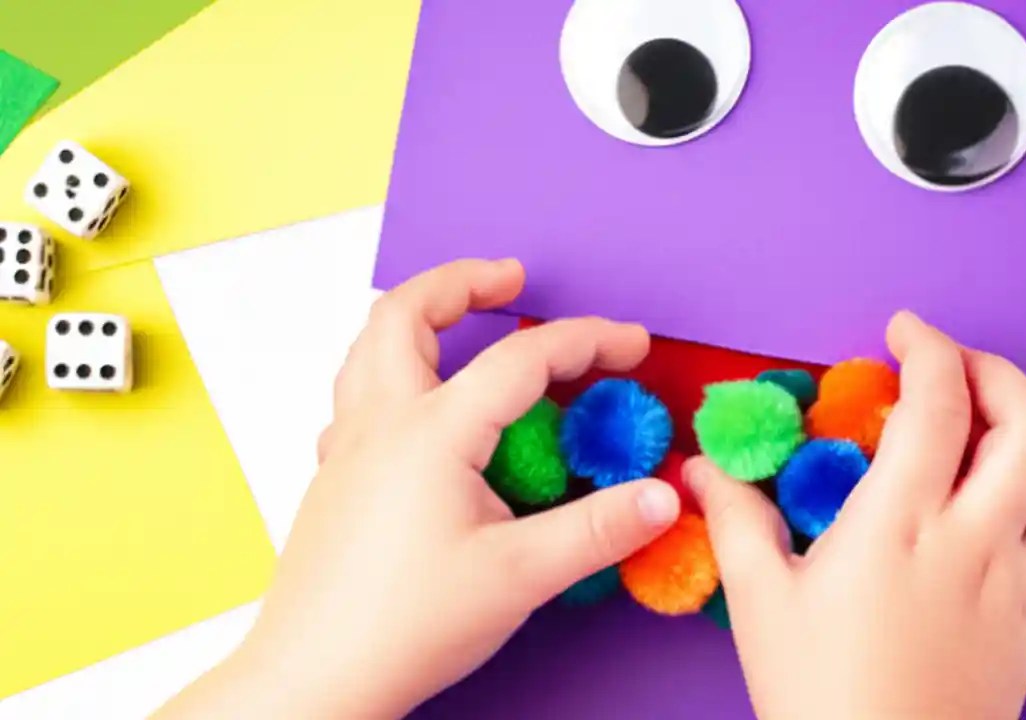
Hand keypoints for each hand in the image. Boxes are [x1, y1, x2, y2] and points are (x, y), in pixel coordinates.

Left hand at [154, 259, 680, 719]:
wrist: (315, 678)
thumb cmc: (405, 627)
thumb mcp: (518, 577)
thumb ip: (597, 529)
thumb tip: (661, 496)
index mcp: (431, 433)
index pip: (521, 358)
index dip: (585, 339)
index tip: (631, 343)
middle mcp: (381, 424)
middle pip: (406, 314)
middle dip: (461, 281)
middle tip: (511, 279)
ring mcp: (348, 448)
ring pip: (368, 347)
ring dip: (418, 317)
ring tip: (461, 320)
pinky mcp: (335, 478)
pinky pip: (354, 395)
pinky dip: (389, 370)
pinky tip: (416, 406)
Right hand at [687, 312, 1025, 719]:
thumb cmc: (821, 695)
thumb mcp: (762, 602)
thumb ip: (737, 519)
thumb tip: (704, 469)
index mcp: (900, 523)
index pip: (939, 402)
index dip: (929, 345)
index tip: (904, 330)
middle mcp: (975, 540)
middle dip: (999, 372)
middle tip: (955, 366)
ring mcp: (1019, 581)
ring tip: (990, 435)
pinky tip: (1004, 509)